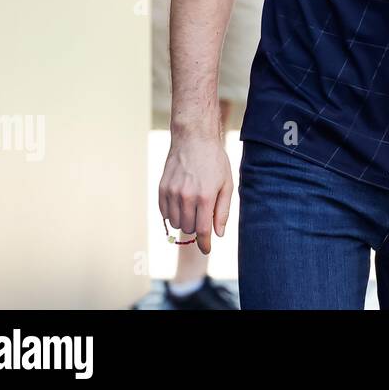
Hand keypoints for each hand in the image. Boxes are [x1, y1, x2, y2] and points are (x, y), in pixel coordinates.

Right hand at [158, 132, 233, 255]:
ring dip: (185, 222)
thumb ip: (223, 211)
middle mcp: (186, 196)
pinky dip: (173, 215)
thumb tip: (219, 234)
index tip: (207, 250)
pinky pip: (165, 213)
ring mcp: (171, 193)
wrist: (194, 139)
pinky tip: (181, 205)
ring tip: (193, 208)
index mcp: (205, 196)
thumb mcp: (227, 184)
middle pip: (188, 228)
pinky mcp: (161, 189)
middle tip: (203, 216)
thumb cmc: (215, 161)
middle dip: (197, 228)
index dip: (205, 244)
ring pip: (176, 223)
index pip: (202, 231)